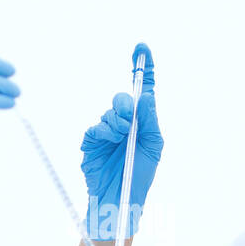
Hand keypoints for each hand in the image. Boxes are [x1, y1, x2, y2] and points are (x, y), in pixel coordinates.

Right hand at [80, 42, 162, 240]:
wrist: (120, 198)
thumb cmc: (140, 175)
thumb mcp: (153, 146)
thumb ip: (149, 119)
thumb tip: (144, 95)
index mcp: (143, 121)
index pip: (143, 88)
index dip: (143, 66)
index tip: (142, 47)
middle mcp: (124, 123)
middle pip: (122, 98)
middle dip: (126, 104)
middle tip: (130, 119)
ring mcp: (106, 131)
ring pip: (110, 112)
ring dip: (118, 122)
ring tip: (123, 136)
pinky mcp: (91, 141)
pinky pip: (96, 127)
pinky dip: (105, 130)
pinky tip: (111, 140)